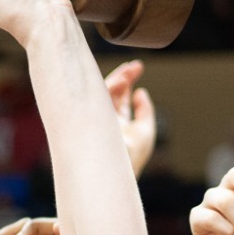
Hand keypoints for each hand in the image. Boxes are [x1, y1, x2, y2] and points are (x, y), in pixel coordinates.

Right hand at [105, 60, 156, 175]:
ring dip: (115, 79)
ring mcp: (95, 118)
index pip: (120, 98)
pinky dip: (108, 86)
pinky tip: (121, 80)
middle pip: (110, 92)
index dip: (127, 81)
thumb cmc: (133, 155)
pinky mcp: (88, 117)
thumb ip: (145, 110)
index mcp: (117, 125)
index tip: (137, 67)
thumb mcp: (145, 130)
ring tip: (128, 72)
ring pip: (101, 93)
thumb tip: (140, 92)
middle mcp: (104, 120)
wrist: (117, 168)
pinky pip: (95, 96)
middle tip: (134, 65)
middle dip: (121, 76)